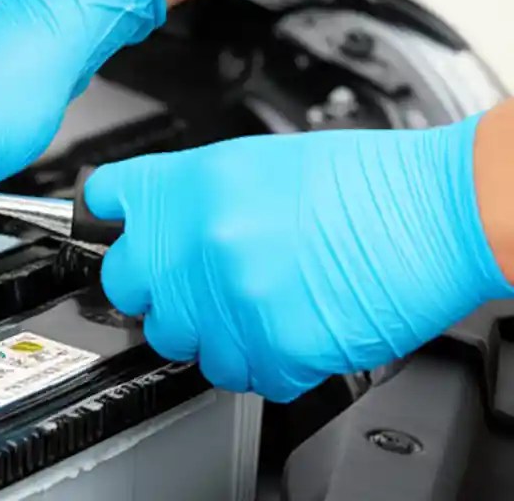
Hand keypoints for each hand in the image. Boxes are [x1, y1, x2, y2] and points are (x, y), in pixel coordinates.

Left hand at [85, 114, 511, 401]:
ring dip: (210, 330)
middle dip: (157, 286)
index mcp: (187, 187)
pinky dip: (263, 360)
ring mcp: (230, 302)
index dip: (109, 221)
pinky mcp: (272, 351)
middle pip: (127, 286)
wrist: (436, 213)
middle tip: (196, 278)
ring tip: (256, 302)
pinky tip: (290, 326)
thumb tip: (151, 221)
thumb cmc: (361, 183)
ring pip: (179, 341)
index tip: (116, 231)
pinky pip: (240, 374)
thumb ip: (189, 196)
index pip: (102, 204)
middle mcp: (197, 244)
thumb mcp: (251, 163)